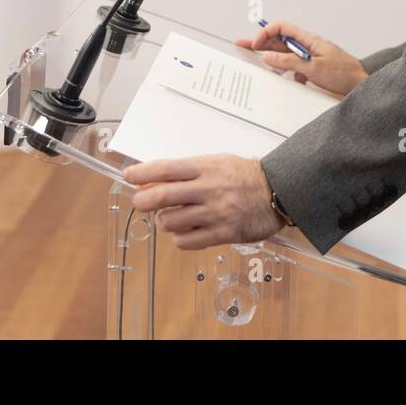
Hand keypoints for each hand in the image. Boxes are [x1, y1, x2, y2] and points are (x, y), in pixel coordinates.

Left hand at [123, 155, 283, 249]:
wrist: (277, 191)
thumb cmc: (244, 176)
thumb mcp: (216, 163)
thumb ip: (187, 172)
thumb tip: (152, 180)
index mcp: (206, 167)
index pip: (165, 168)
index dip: (141, 173)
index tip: (128, 176)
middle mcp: (208, 189)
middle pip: (161, 196)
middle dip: (142, 200)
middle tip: (140, 201)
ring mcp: (215, 213)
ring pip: (169, 222)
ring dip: (164, 220)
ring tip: (174, 216)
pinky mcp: (222, 233)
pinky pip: (185, 241)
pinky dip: (180, 237)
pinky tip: (188, 230)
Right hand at [236, 19, 367, 96]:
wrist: (359, 86)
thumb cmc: (344, 74)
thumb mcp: (313, 69)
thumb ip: (289, 62)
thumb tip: (268, 56)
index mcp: (309, 40)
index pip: (282, 28)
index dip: (267, 33)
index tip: (256, 45)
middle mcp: (308, 46)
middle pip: (280, 42)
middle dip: (262, 44)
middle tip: (243, 46)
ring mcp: (310, 58)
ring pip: (286, 56)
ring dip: (275, 61)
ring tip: (262, 65)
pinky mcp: (312, 70)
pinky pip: (294, 68)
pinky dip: (289, 74)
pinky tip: (291, 81)